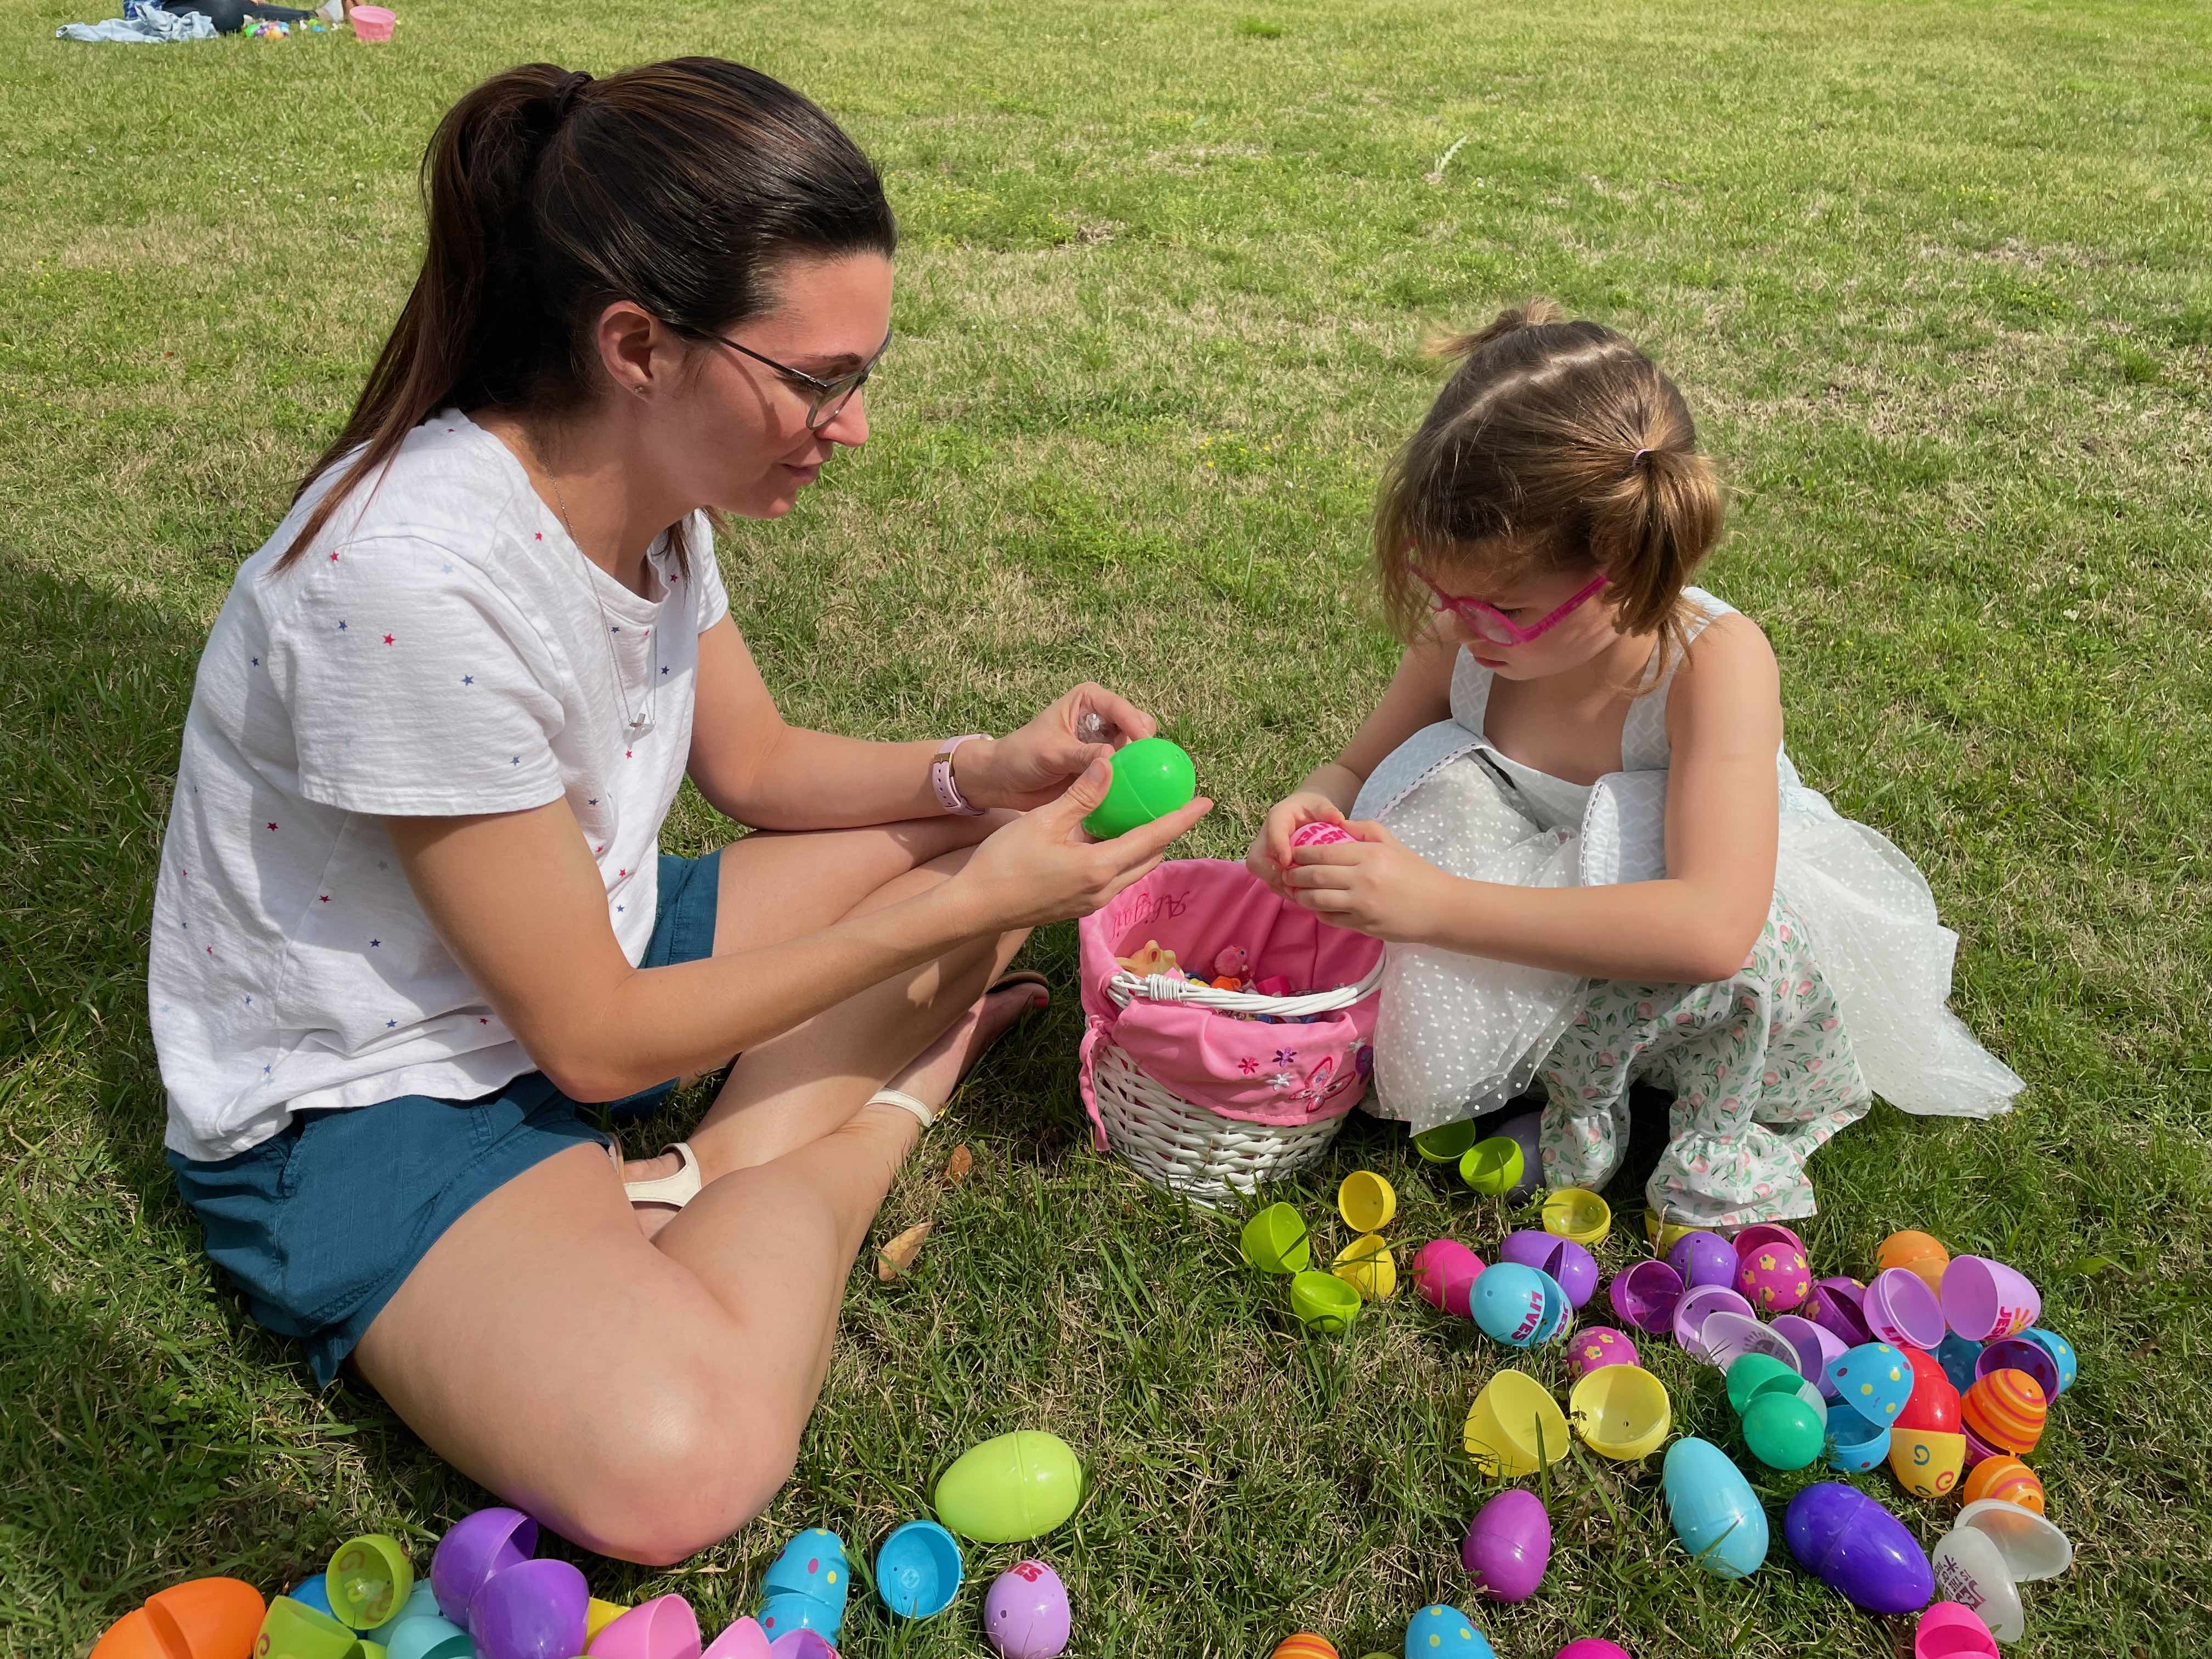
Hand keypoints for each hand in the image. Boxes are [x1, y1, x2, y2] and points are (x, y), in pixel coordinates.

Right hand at [954, 754, 1212, 930]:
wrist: (974, 907)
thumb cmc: (1003, 862)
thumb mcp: (1043, 821)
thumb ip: (1081, 795)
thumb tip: (1111, 764)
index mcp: (1099, 867)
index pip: (1153, 837)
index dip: (1181, 818)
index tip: (1205, 801)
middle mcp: (1103, 889)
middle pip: (1149, 857)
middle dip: (1166, 832)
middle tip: (1175, 804)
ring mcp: (1091, 902)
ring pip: (1132, 870)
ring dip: (1143, 845)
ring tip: (1144, 816)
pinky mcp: (1078, 906)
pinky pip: (1113, 877)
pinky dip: (1122, 856)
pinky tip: (1107, 836)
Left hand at [958, 683, 1158, 810]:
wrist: (1004, 781)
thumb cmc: (1021, 755)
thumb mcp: (1051, 752)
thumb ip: (1082, 754)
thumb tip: (1113, 759)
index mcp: (1089, 701)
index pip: (1120, 708)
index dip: (1135, 724)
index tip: (1144, 743)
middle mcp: (1102, 719)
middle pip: (1137, 727)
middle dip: (1144, 745)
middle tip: (1149, 767)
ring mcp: (1105, 744)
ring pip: (1135, 751)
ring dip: (1140, 765)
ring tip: (1148, 783)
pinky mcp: (1104, 768)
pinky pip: (1127, 773)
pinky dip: (1131, 782)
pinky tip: (1137, 794)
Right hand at [1246, 791, 1349, 895]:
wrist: (1304, 812)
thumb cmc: (1312, 808)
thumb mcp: (1320, 804)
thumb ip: (1327, 810)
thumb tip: (1338, 819)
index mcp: (1277, 817)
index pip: (1273, 833)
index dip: (1278, 848)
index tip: (1289, 862)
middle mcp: (1266, 836)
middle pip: (1257, 859)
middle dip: (1272, 873)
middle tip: (1294, 883)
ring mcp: (1265, 852)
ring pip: (1261, 874)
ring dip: (1279, 885)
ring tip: (1300, 893)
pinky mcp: (1269, 865)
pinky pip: (1270, 881)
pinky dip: (1283, 889)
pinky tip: (1302, 895)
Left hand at [1282, 821, 1445, 942]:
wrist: (1439, 907)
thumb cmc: (1416, 872)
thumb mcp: (1393, 844)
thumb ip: (1364, 830)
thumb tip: (1337, 824)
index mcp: (1369, 855)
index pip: (1323, 852)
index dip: (1301, 853)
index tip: (1292, 853)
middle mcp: (1363, 879)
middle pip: (1314, 876)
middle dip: (1294, 875)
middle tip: (1286, 873)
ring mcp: (1362, 905)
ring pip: (1317, 900)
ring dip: (1301, 896)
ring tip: (1295, 891)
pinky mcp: (1363, 926)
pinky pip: (1331, 918)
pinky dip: (1318, 912)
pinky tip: (1316, 906)